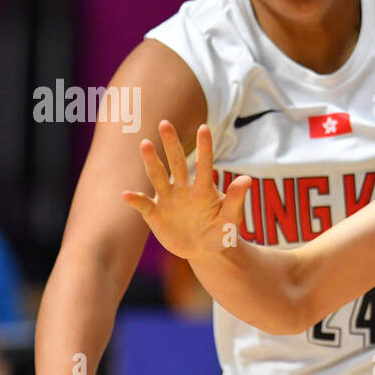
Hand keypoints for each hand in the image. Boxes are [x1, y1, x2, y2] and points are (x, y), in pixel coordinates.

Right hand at [122, 121, 250, 260]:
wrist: (205, 250)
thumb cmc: (221, 231)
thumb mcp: (231, 218)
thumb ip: (236, 199)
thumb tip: (247, 179)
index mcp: (204, 188)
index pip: (205, 164)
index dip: (204, 147)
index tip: (204, 128)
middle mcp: (184, 188)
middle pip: (177, 163)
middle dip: (171, 144)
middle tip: (165, 123)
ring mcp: (168, 199)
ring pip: (158, 176)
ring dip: (151, 161)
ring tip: (145, 143)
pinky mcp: (155, 213)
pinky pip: (144, 204)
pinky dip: (135, 200)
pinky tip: (126, 194)